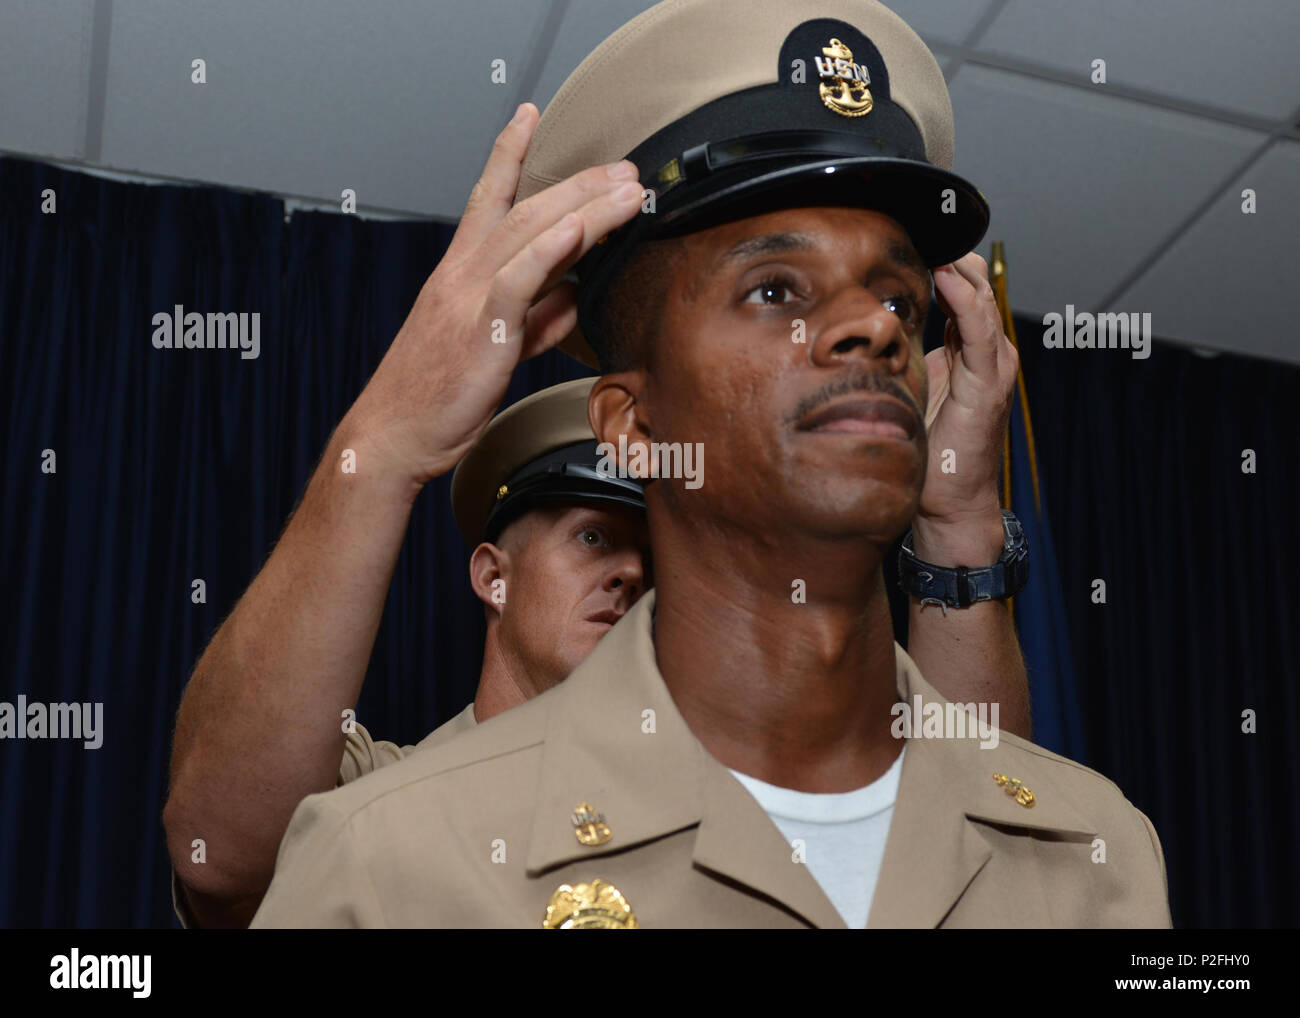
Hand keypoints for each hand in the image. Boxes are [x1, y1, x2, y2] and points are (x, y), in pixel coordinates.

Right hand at [346, 103, 646, 487]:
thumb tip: (574, 297)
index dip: (509, 154)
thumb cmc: (436, 398)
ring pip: (529, 234)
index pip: (487, 199)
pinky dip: (550, 251)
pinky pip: (518, 282)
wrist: (392, 437)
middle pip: (526, 209)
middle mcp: (462, 275)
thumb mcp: (494, 349)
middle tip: (625, 169)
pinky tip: (580, 229)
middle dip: (579, 183)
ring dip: (585, 207)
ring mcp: (468, 298)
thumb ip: (536, 320)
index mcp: (460, 274)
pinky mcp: (479, 331)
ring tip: (628, 192)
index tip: (530, 114)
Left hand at [913, 253, 1018, 564]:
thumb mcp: (907, 391)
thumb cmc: (925, 454)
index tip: (900, 235)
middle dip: (946, 252)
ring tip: (931, 236)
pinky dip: (965, 301)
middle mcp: (986, 352)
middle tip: (909, 225)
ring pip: (980, 298)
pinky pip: (981, 332)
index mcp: (966, 350)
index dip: (934, 259)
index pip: (957, 288)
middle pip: (971, 283)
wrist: (948, 505)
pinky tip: (946, 277)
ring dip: (956, 266)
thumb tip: (857, 333)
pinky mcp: (989, 384)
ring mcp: (992, 366)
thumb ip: (898, 358)